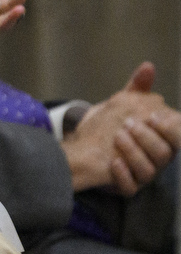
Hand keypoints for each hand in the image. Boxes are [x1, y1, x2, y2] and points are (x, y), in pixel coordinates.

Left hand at [63, 62, 180, 193]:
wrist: (83, 145)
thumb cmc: (109, 126)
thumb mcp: (122, 105)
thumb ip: (137, 89)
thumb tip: (148, 66)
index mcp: (161, 139)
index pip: (177, 137)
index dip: (172, 128)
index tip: (153, 116)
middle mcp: (156, 159)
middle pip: (165, 154)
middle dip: (149, 137)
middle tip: (130, 123)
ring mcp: (141, 174)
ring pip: (148, 170)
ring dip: (133, 151)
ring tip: (118, 135)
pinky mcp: (125, 186)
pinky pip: (130, 187)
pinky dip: (122, 174)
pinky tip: (113, 161)